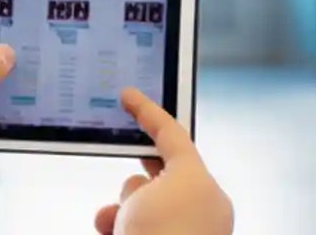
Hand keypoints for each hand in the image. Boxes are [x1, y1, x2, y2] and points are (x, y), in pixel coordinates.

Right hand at [94, 89, 232, 234]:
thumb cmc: (173, 234)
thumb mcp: (175, 183)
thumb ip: (155, 171)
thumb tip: (138, 195)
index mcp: (205, 189)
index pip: (175, 139)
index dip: (149, 112)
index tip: (128, 95)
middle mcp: (192, 212)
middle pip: (152, 177)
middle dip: (132, 183)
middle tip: (129, 196)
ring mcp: (174, 232)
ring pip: (133, 206)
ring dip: (118, 210)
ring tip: (118, 224)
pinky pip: (123, 226)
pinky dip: (112, 226)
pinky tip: (109, 231)